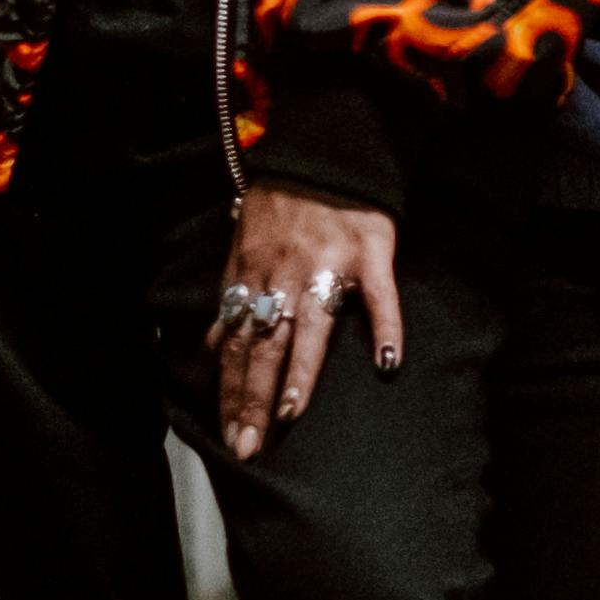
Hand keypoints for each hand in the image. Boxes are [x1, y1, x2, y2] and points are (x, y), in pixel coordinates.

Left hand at [211, 185, 399, 458]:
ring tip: (289, 413)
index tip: (228, 435)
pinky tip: (388, 361)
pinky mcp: (370, 253)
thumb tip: (212, 348)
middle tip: (249, 445)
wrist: (323, 153)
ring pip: (310, 325)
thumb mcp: (243, 249)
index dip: (230, 391)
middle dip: (252, 397)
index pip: (235, 344)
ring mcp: (328, 265)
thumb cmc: (281, 207)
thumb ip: (232, 300)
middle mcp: (283, 276)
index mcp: (251, 277)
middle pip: (264, 345)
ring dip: (299, 370)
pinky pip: (379, 294)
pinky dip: (386, 325)